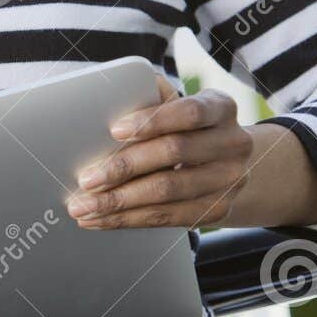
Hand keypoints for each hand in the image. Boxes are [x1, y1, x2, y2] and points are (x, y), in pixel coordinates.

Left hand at [64, 73, 252, 229]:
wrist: (227, 163)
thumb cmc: (187, 128)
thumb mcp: (177, 106)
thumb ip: (152, 98)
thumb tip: (111, 96)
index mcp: (221, 107)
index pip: (189, 112)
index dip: (152, 121)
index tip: (115, 130)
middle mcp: (232, 143)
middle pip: (174, 153)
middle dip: (124, 166)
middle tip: (87, 179)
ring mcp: (228, 180)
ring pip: (167, 192)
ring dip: (119, 201)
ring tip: (84, 206)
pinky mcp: (218, 211)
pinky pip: (167, 218)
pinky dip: (128, 219)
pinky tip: (101, 219)